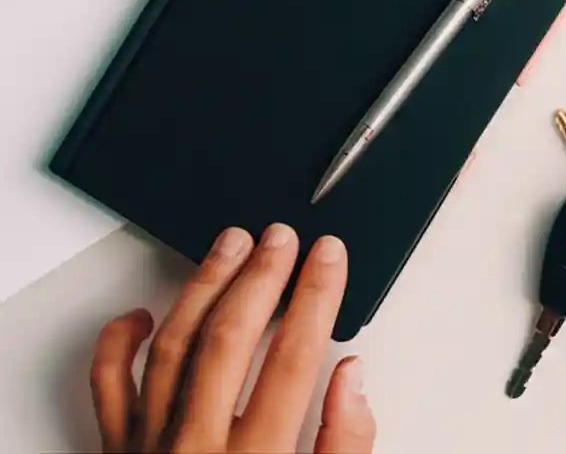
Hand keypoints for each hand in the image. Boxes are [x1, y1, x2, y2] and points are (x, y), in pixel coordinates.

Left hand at [90, 224, 375, 452]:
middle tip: (282, 236)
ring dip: (202, 287)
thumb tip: (352, 380)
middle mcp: (197, 450)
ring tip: (229, 247)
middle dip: (262, 277)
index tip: (330, 257)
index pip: (294, 357)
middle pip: (229, 339)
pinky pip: (109, 390)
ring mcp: (151, 450)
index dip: (316, 297)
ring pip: (172, 348)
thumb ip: (345, 448)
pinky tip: (142, 314)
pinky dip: (120, 345)